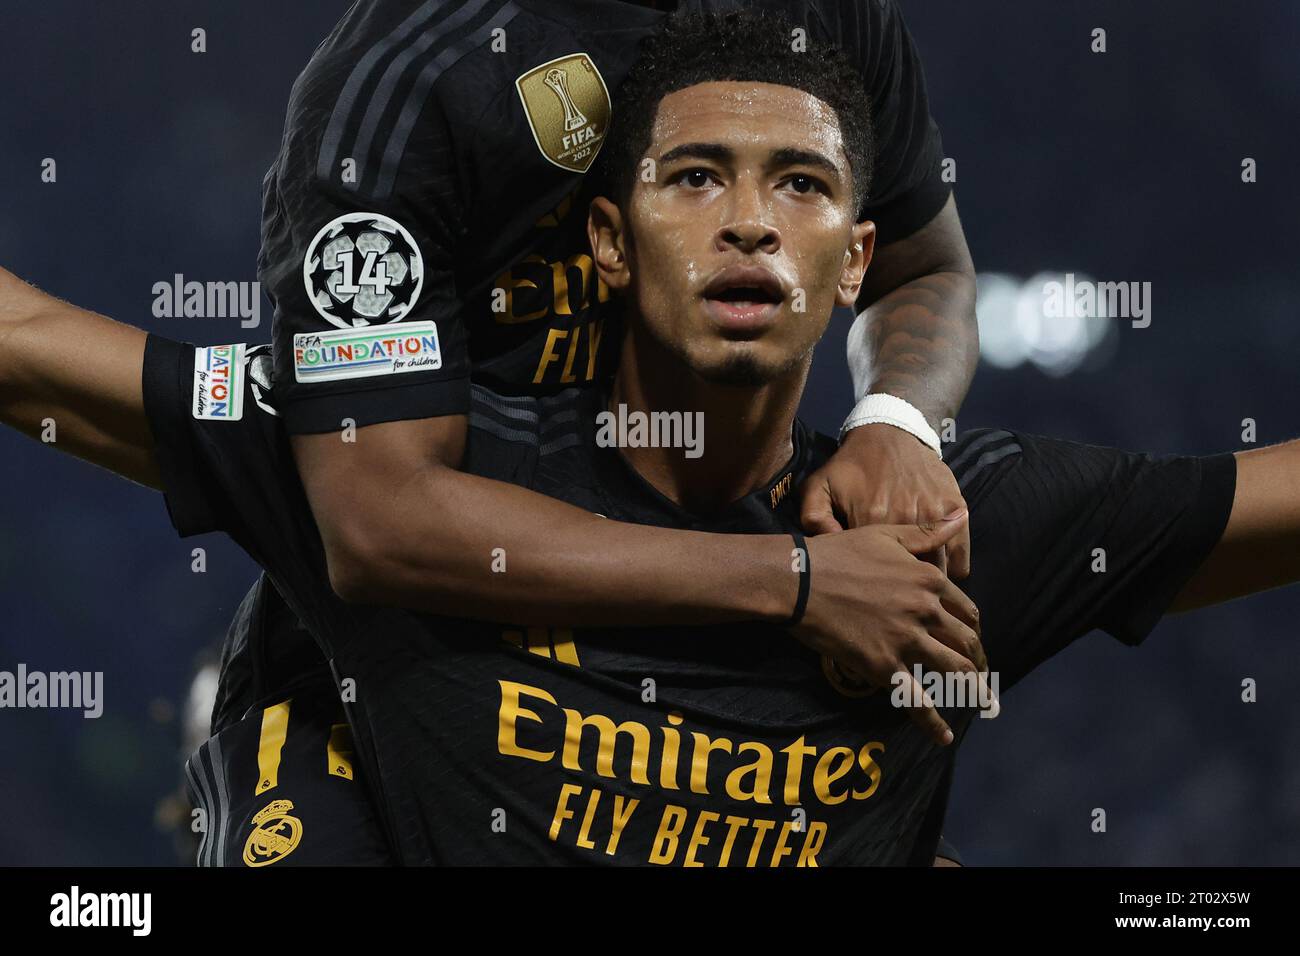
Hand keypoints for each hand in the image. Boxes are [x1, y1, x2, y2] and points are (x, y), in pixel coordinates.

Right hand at [790, 512, 984, 745]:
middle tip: (983, 675)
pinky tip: (945, 736)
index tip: (973, 639)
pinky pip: (915, 700)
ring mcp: (906, 641)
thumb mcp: (886, 534)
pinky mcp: (884, 667)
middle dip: (979, 661)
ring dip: (973, 689)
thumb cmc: (838, 553)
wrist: (799, 580)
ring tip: (984, 702)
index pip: (967, 610)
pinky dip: (933, 722)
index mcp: (929, 580)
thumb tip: (961, 516)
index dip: (974, 628)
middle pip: (967, 642)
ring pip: (952, 670)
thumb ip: (927, 534)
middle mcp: (925, 611)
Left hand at [799, 422, 970, 578]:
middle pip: (911, 578)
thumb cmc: (851, 466)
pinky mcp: (957, 510)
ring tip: (921, 590)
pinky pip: (961, 558)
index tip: (873, 594)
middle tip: (899, 598)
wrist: (889, 433)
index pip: (877, 574)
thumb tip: (829, 549)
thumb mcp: (818, 487)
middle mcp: (906, 520)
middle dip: (905, 593)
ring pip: (939, 573)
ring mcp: (935, 516)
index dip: (875, 590)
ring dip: (931, 586)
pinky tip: (939, 570)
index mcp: (871, 521)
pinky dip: (953, 570)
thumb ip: (813, 519)